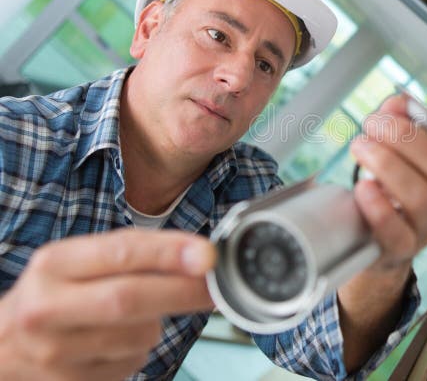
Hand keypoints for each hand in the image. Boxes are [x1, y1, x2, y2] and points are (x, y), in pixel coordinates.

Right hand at [0, 229, 215, 380]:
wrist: (3, 346)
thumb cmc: (56, 294)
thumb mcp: (80, 261)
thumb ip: (134, 254)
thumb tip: (199, 258)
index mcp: (54, 264)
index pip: (120, 252)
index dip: (169, 253)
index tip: (208, 255)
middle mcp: (47, 307)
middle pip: (130, 299)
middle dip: (183, 293)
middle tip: (215, 289)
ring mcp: (54, 352)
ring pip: (138, 336)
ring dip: (156, 325)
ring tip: (137, 317)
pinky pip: (130, 364)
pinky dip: (138, 350)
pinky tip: (116, 343)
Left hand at [350, 94, 426, 271]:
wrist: (375, 232)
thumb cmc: (396, 180)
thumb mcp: (403, 145)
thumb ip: (404, 117)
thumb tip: (398, 105)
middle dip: (404, 138)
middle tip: (374, 123)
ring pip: (419, 198)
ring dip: (386, 164)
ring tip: (361, 146)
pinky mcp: (401, 249)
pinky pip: (396, 232)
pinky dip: (378, 207)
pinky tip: (364, 187)